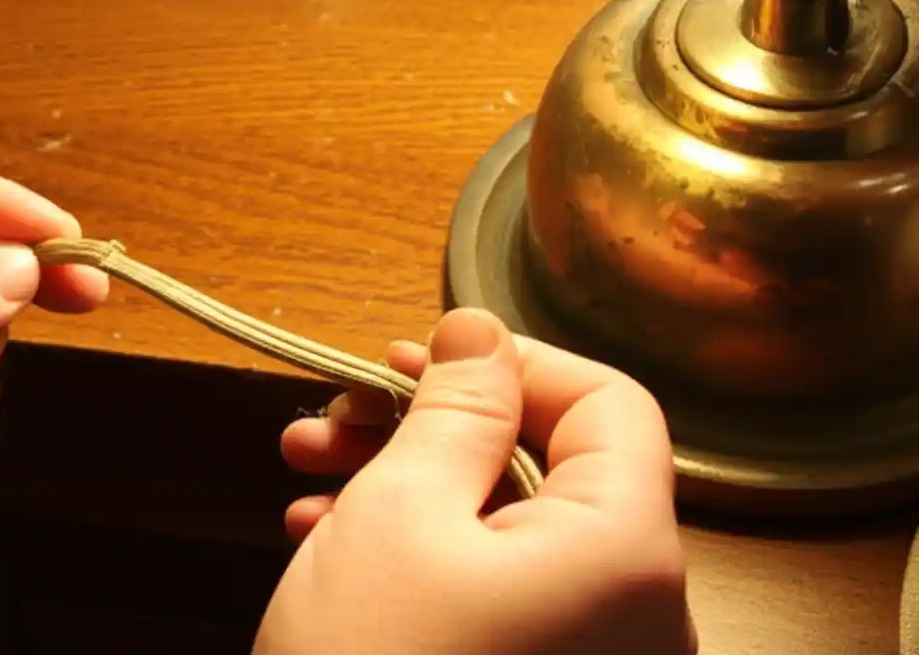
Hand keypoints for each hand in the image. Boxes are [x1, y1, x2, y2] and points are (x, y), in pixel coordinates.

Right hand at [258, 308, 694, 653]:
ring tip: (305, 468)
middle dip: (429, 425)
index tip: (420, 357)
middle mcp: (634, 611)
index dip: (512, 362)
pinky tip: (325, 536)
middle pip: (545, 465)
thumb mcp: (399, 514)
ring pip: (502, 527)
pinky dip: (418, 552)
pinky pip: (493, 591)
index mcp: (626, 554)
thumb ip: (454, 408)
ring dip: (404, 482)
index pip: (609, 404)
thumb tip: (480, 328)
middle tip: (338, 409)